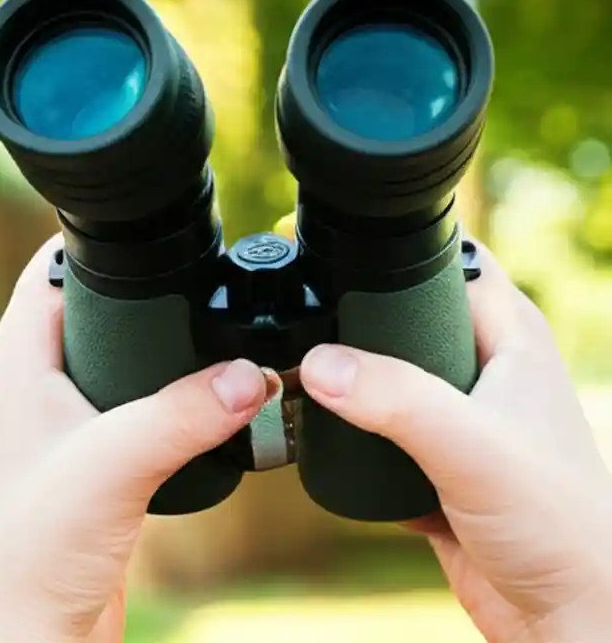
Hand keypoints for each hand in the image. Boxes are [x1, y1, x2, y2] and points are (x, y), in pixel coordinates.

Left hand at [0, 235, 270, 642]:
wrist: (16, 634)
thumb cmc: (26, 549)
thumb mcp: (111, 464)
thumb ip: (183, 414)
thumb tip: (254, 373)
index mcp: (20, 356)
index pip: (55, 266)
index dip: (99, 239)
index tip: (166, 226)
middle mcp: (39, 383)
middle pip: (103, 312)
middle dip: (158, 297)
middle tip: (224, 283)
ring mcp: (68, 428)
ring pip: (129, 368)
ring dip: (177, 359)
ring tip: (240, 344)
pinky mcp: (98, 471)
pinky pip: (145, 419)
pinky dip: (183, 409)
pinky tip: (223, 414)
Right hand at [299, 240, 611, 641]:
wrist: (566, 617)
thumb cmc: (558, 525)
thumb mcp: (471, 447)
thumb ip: (396, 399)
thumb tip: (318, 363)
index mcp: (512, 340)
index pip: (454, 264)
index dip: (399, 255)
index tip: (332, 255)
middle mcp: (486, 372)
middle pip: (406, 321)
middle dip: (354, 323)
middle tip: (299, 326)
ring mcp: (460, 423)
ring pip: (387, 381)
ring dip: (346, 386)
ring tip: (296, 382)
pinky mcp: (437, 471)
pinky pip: (377, 440)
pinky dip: (348, 442)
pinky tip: (319, 445)